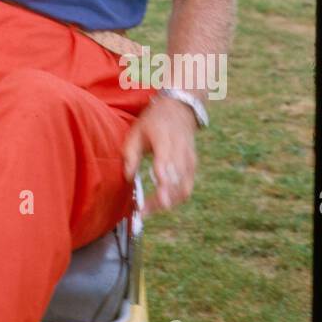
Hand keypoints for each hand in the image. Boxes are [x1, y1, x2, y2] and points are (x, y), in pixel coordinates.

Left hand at [122, 94, 197, 217]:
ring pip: (183, 188)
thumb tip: (127, 177)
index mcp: (165, 138)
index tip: (157, 199)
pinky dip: (174, 199)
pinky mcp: (193, 166)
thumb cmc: (153, 121)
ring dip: (167, 203)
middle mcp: (181, 150)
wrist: (180, 109)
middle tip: (142, 212)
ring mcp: (190, 159)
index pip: (166, 163)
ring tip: (148, 211)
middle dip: (160, 200)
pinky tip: (160, 204)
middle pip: (176, 181)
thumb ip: (131, 154)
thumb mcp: (136, 132)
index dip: (163, 182)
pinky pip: (186, 188)